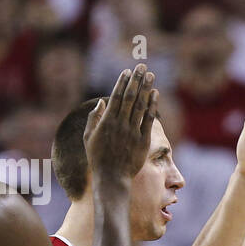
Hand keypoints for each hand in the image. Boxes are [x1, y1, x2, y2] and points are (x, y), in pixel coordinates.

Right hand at [84, 64, 157, 184]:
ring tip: (150, 75)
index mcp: (106, 122)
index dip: (122, 83)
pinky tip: (155, 94)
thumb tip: (102, 102)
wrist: (112, 178)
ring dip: (146, 88)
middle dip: (136, 80)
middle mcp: (120, 124)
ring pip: (141, 106)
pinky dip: (153, 106)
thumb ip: (93, 118)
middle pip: (130, 97)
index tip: (127, 72)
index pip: (116, 97)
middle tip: (141, 66)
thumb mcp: (88, 137)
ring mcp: (133, 132)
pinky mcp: (143, 140)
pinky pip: (149, 120)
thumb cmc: (98, 158)